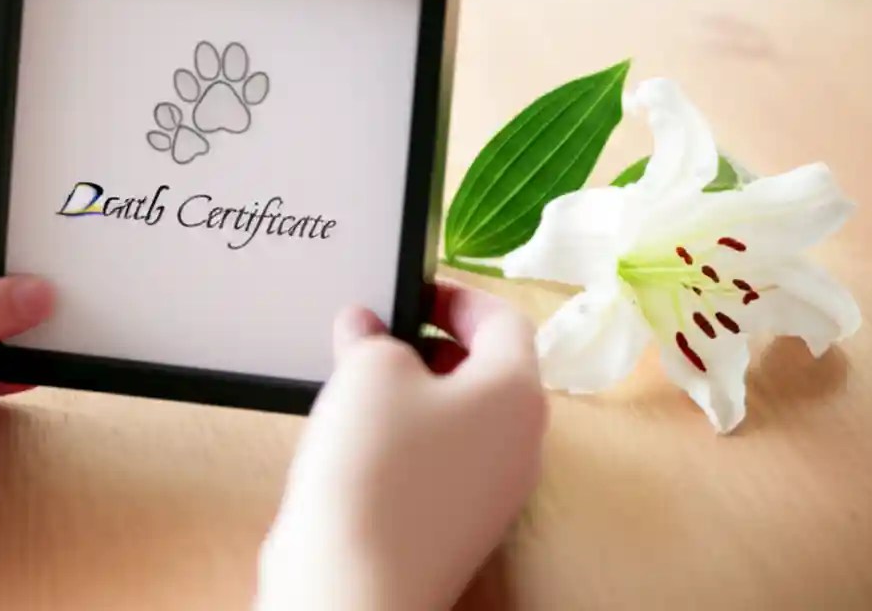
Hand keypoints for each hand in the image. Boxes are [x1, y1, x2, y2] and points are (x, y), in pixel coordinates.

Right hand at [256, 282, 546, 610]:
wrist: (353, 581)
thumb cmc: (375, 468)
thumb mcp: (369, 371)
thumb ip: (373, 335)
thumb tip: (365, 326)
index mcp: (516, 392)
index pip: (504, 320)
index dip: (455, 295)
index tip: (411, 290)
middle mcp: (519, 442)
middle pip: (486, 370)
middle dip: (428, 345)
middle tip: (374, 334)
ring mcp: (491, 490)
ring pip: (461, 419)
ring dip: (413, 393)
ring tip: (355, 384)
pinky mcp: (456, 524)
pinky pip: (441, 462)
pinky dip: (406, 439)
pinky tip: (357, 440)